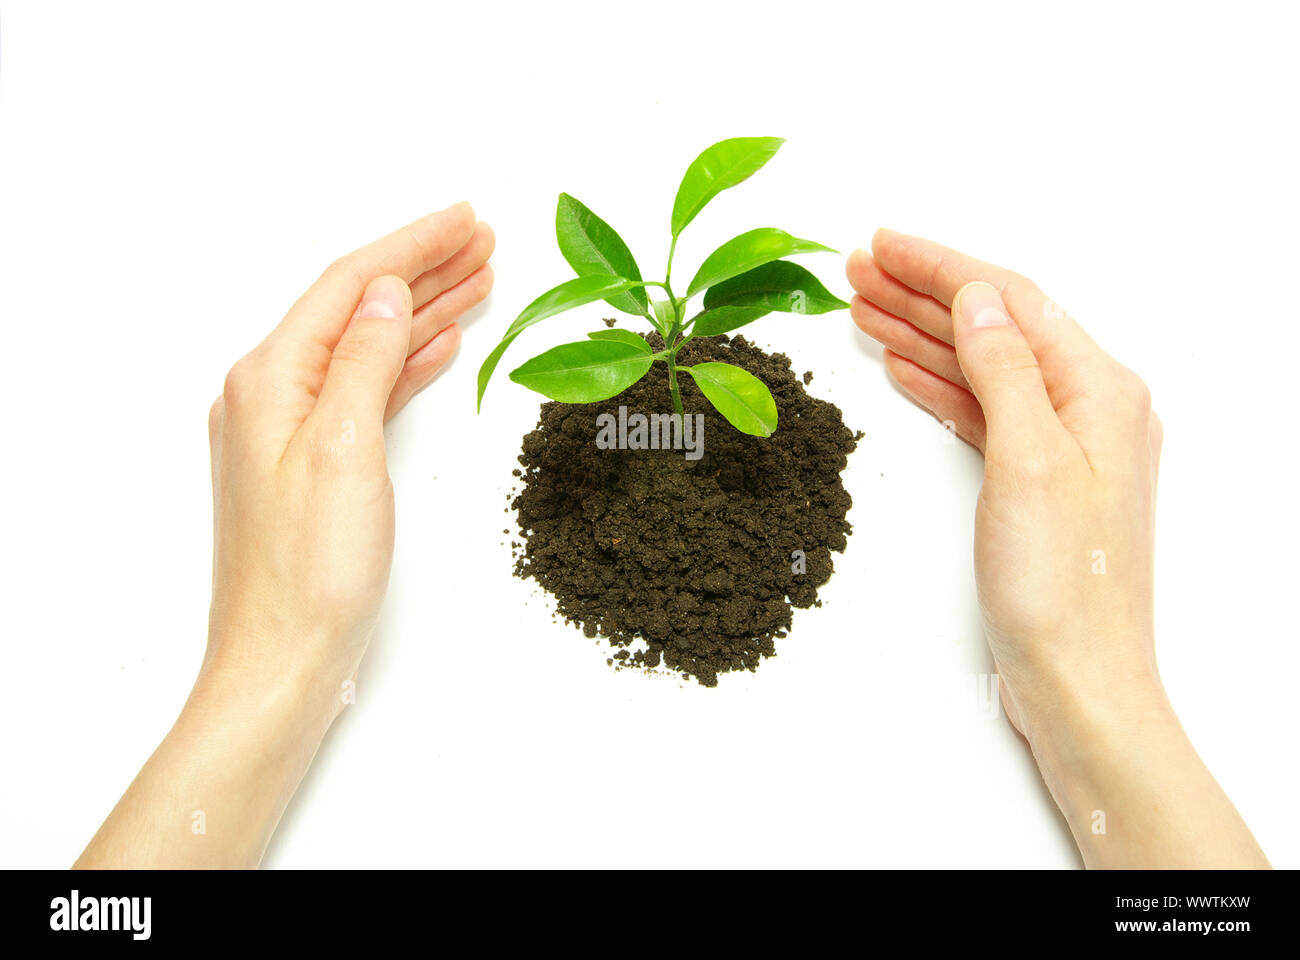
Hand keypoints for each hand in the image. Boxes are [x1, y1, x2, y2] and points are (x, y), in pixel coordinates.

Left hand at [206, 202, 492, 698]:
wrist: (282, 658)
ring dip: (423, 311)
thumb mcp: (342, 448)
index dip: (411, 246)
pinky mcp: (315, 462)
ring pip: (368, 346)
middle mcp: (272, 393)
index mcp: (269, 378)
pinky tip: (442, 345)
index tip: (466, 216)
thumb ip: (362, 360)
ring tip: (480, 279)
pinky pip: (367, 389)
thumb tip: (384, 292)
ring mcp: (292, 428)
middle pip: (358, 307)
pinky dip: (407, 362)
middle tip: (484, 238)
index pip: (350, 286)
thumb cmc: (309, 569)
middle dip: (423, 269)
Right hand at [847, 231, 1266, 867]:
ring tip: (863, 307)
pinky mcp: (1035, 482)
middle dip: (923, 294)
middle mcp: (1087, 409)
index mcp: (1100, 390)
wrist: (1078, 680)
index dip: (941, 267)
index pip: (1009, 301)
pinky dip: (939, 385)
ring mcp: (1061, 446)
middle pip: (993, 327)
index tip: (883, 243)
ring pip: (980, 367)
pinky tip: (902, 367)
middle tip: (857, 269)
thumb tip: (979, 298)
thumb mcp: (1030, 461)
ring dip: (922, 335)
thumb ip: (1003, 370)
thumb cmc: (1064, 587)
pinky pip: (981, 410)